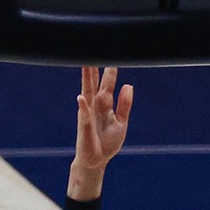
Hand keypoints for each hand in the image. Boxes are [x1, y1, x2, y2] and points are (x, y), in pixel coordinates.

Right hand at [71, 66, 132, 197]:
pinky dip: (83, 107)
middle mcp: (95, 106)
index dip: (110, 70)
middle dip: (94, 67)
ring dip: (86, 80)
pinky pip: (84, 115)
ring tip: (85, 64)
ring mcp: (88, 115)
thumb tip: (128, 85)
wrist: (97, 161)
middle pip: (94, 83)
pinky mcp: (85, 127)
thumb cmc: (107, 142)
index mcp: (105, 104)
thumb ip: (124, 104)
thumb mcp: (121, 122)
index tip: (112, 54)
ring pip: (87, 93)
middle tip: (93, 49)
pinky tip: (81, 97)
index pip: (107, 83)